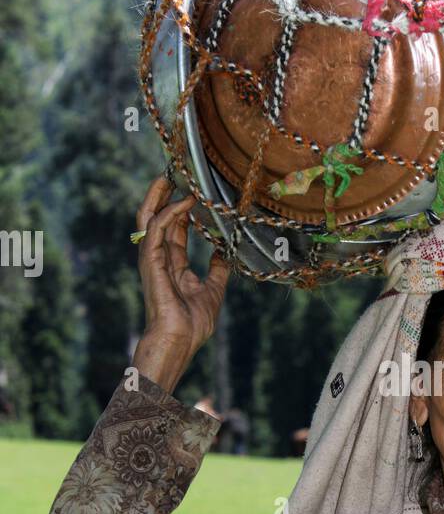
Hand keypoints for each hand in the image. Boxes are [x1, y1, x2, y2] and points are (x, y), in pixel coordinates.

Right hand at [132, 175, 229, 393]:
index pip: (174, 228)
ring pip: (149, 218)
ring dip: (159, 195)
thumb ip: (218, 270)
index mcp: (172, 264)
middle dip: (162, 194)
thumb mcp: (213, 291)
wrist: (179, 341)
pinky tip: (185, 201)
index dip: (181, 209)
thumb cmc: (192, 324)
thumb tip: (224, 253)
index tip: (192, 190)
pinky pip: (156, 229)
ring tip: (170, 176)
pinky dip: (168, 213)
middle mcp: (159, 258)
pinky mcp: (151, 261)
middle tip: (173, 173)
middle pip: (156, 217)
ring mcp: (152, 259)